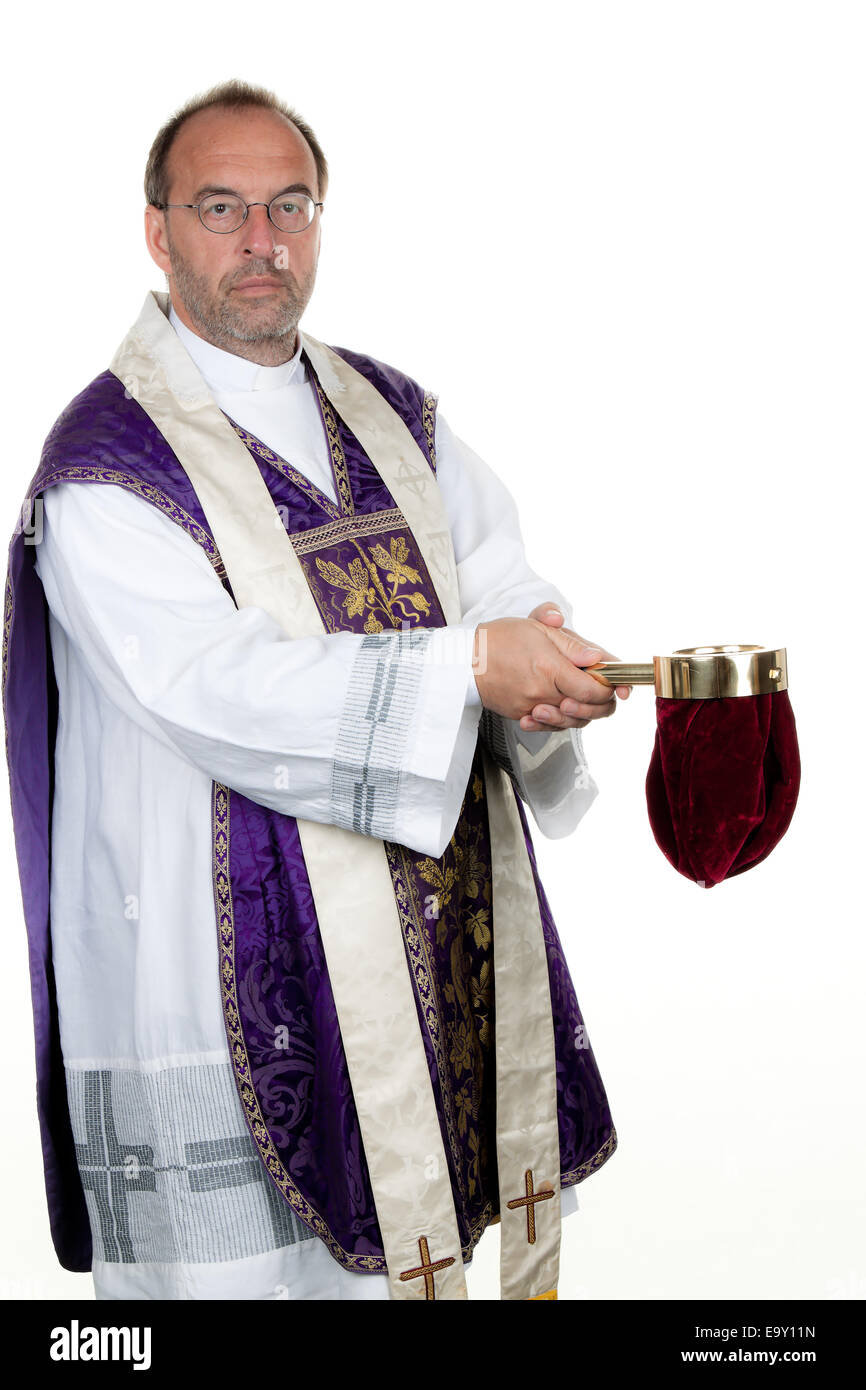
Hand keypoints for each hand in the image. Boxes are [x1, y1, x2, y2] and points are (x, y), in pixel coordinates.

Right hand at [472, 615, 625, 728]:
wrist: (464, 660)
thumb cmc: (499, 639)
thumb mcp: (538, 629)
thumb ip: (572, 644)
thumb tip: (596, 657)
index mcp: (551, 668)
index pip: (594, 689)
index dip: (609, 687)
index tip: (613, 680)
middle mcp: (543, 692)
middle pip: (587, 710)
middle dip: (601, 703)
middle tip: (601, 690)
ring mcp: (531, 707)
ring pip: (570, 721)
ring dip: (581, 712)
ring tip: (577, 696)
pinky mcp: (521, 716)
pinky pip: (550, 726)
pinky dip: (559, 719)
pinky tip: (558, 708)